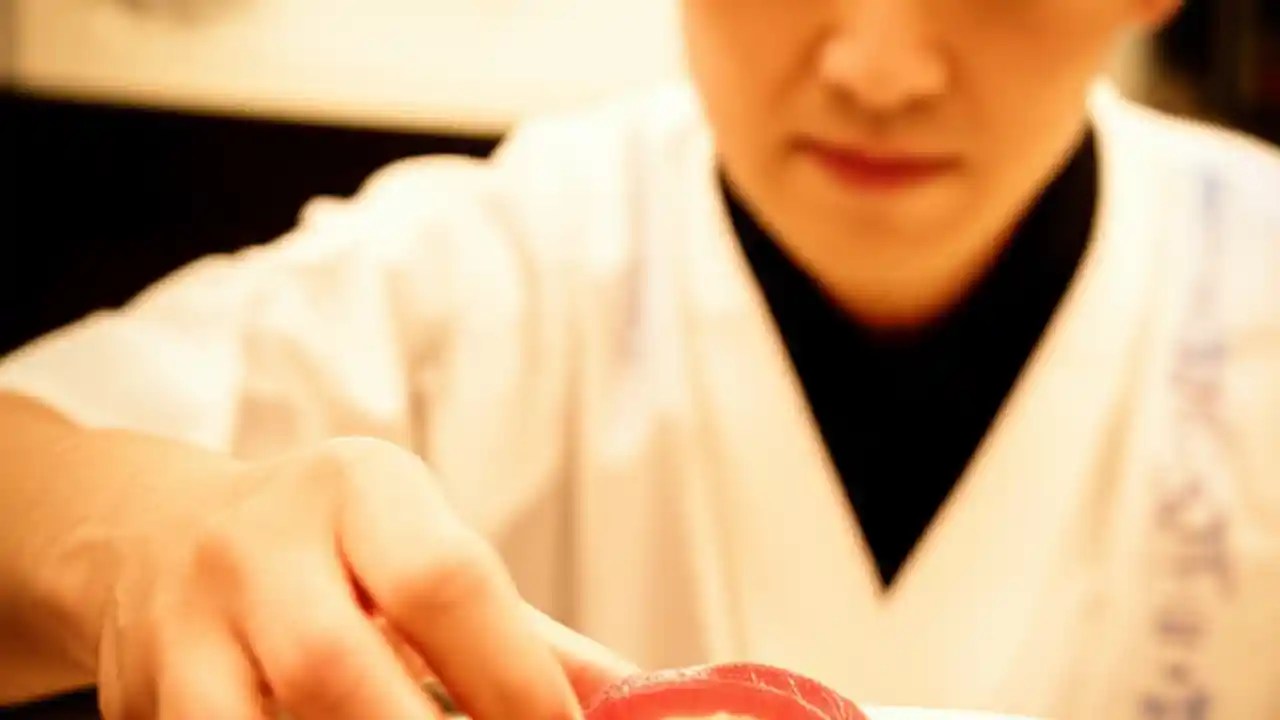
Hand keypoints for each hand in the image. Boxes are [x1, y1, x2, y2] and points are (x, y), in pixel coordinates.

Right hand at [95, 437, 633, 718]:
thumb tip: (631, 706)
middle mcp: (264, 545)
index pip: (444, 582)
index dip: (515, 678)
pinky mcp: (144, 692)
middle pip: (340, 670)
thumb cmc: (328, 546)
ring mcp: (189, 624)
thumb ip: (524, 635)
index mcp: (362, 490)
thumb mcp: (422, 549)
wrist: (156, 535)